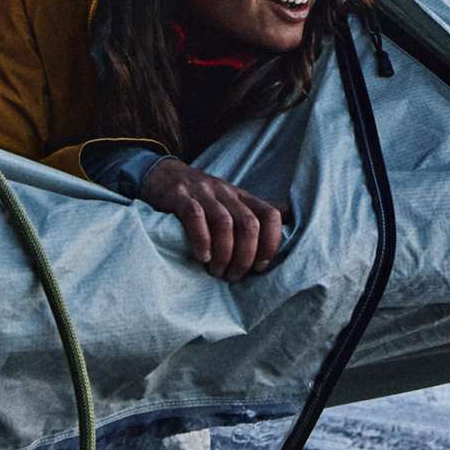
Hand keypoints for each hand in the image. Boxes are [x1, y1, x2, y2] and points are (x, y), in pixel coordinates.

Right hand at [135, 158, 287, 278]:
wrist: (159, 174)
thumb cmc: (198, 196)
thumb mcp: (229, 200)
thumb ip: (254, 211)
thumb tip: (289, 216)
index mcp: (241, 196)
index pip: (270, 215)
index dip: (271, 242)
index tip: (260, 266)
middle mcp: (226, 193)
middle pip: (249, 224)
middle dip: (245, 256)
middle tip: (234, 275)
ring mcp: (203, 193)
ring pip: (224, 223)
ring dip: (224, 253)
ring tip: (217, 271)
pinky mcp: (180, 196)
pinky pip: (195, 216)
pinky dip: (202, 240)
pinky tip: (203, 257)